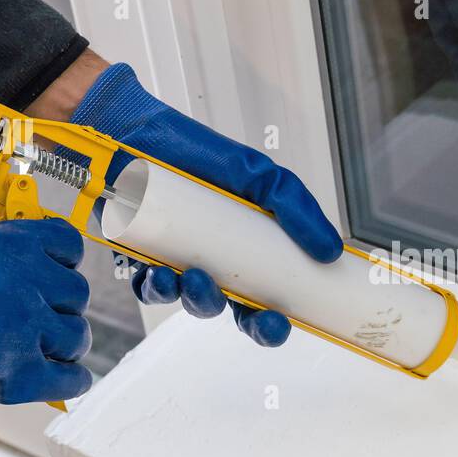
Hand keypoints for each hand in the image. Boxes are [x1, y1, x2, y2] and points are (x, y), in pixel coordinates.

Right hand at [0, 214, 91, 404]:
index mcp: (9, 245)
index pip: (67, 243)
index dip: (64, 258)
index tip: (59, 268)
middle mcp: (26, 284)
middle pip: (76, 293)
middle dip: (62, 303)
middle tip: (47, 314)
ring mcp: (24, 329)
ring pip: (76, 335)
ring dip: (65, 342)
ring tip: (51, 347)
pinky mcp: (13, 373)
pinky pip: (67, 379)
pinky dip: (70, 380)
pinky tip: (65, 378)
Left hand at [65, 62, 342, 345]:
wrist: (127, 131)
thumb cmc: (191, 150)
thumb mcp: (256, 172)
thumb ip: (294, 205)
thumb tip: (330, 250)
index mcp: (248, 244)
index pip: (273, 292)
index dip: (279, 316)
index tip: (285, 321)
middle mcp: (217, 258)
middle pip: (241, 311)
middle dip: (251, 325)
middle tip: (256, 318)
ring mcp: (180, 262)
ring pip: (196, 303)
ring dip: (201, 301)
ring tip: (196, 277)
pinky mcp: (142, 261)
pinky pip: (151, 291)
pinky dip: (158, 289)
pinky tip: (160, 272)